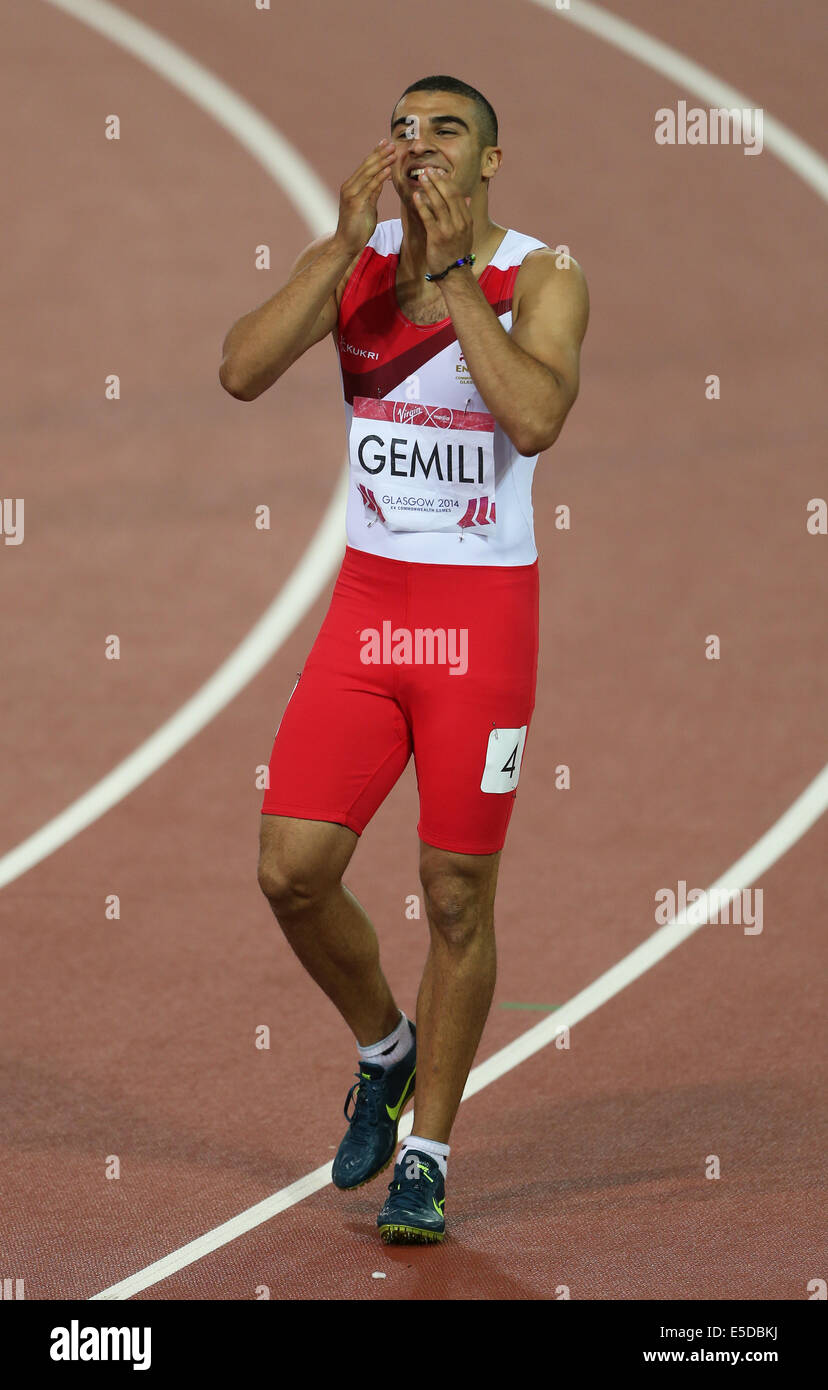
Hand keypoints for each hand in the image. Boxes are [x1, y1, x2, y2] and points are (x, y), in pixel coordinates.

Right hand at [335, 139, 395, 256]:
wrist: (346, 244)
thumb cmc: (357, 228)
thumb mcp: (368, 206)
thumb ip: (373, 192)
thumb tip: (382, 179)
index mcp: (352, 186)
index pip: (366, 166)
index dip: (376, 154)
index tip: (386, 143)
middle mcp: (349, 187)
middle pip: (367, 166)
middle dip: (380, 154)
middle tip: (392, 143)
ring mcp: (351, 194)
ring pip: (368, 174)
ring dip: (382, 162)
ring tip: (393, 153)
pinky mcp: (355, 203)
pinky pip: (370, 187)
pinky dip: (380, 178)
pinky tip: (389, 171)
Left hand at [411, 168, 472, 278]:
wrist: (454, 275)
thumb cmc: (456, 252)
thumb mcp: (465, 232)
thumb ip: (464, 214)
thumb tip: (467, 197)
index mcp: (467, 219)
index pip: (457, 194)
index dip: (447, 181)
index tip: (438, 172)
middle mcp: (460, 222)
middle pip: (449, 195)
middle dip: (438, 180)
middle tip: (428, 169)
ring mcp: (449, 230)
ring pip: (439, 203)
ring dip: (429, 188)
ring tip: (421, 177)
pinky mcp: (437, 237)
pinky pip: (429, 217)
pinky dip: (422, 205)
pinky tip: (416, 196)